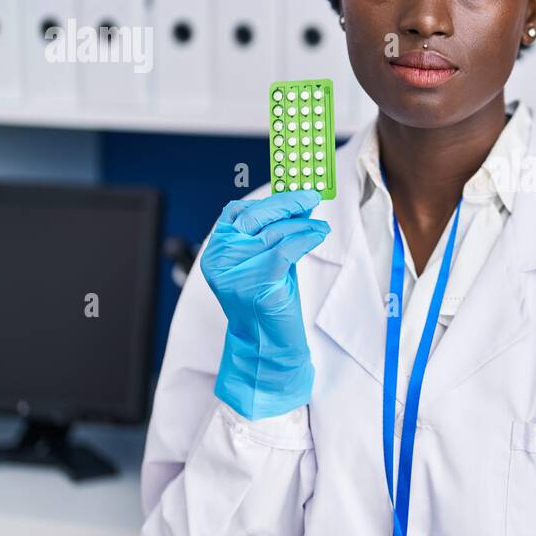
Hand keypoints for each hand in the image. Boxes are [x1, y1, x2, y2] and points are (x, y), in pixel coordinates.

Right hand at [200, 190, 330, 419]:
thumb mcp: (266, 259)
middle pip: (254, 217)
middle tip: (310, 196)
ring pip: (274, 233)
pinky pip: (285, 250)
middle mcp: (219, 260)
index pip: (236, 211)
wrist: (266, 346)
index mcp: (215, 251)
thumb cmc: (268, 301)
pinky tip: (317, 235)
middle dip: (286, 203)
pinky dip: (306, 238)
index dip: (266, 199)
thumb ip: (275, 232)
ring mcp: (235, 274)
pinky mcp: (256, 286)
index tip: (292, 189)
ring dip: (303, 225)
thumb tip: (298, 200)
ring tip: (320, 225)